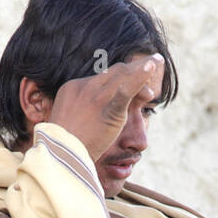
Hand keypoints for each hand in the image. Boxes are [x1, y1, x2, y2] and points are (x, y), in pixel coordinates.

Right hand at [49, 54, 163, 161]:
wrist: (61, 156)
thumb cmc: (65, 146)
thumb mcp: (70, 121)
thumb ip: (84, 111)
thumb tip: (98, 113)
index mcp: (73, 87)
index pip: (102, 76)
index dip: (121, 77)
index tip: (132, 79)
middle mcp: (86, 87)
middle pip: (115, 71)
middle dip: (134, 68)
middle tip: (152, 63)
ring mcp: (98, 97)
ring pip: (124, 75)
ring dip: (143, 68)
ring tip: (157, 61)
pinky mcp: (109, 109)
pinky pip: (127, 89)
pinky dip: (141, 76)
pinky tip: (151, 66)